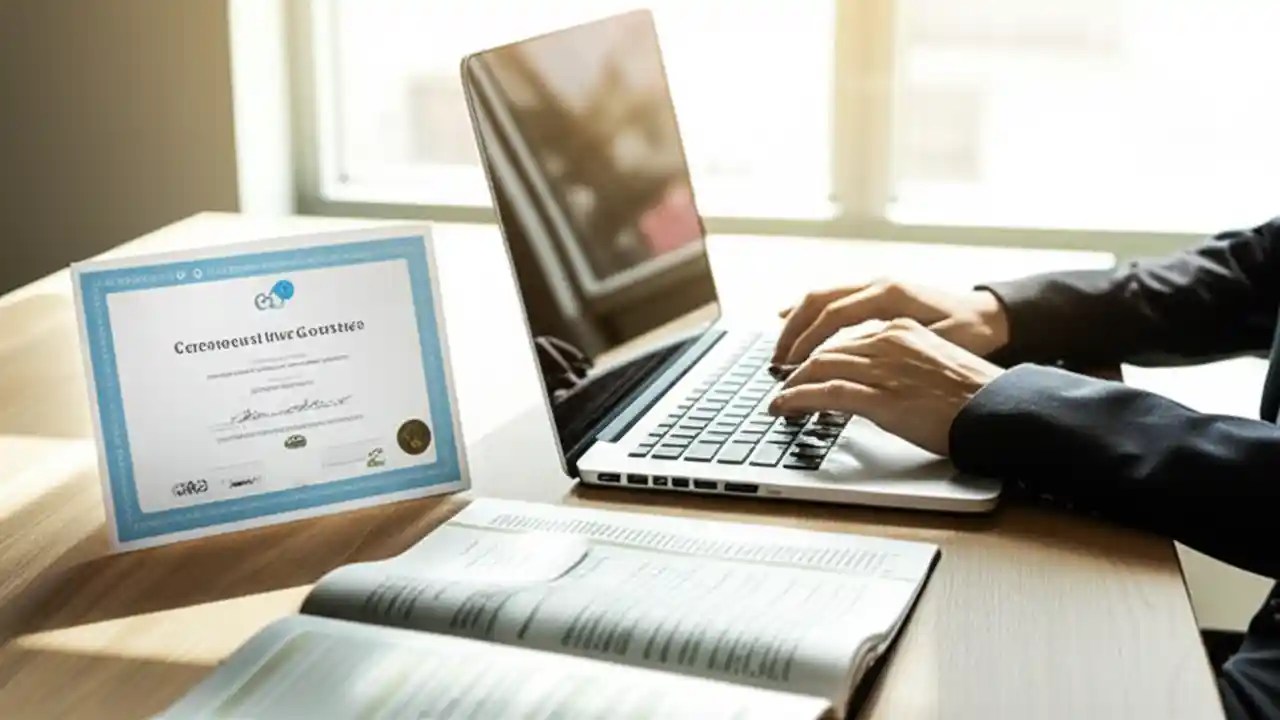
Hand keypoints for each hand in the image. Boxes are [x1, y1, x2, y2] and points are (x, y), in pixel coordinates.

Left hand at [768, 318, 1003, 455]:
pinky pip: (826, 393)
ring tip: (778, 398)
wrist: (1000, 409)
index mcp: (900, 329)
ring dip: (791, 384)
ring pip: (819, 367)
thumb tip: (876, 377)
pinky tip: (784, 407)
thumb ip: (900, 360)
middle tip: (780, 381)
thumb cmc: (974, 394)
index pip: (844, 334)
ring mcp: (883, 369)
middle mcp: (888, 341)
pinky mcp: (882, 398)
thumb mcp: (933, 361)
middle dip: (795, 366)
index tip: (798, 361)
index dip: (814, 349)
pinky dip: (798, 399)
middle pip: (825, 348)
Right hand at [772, 280, 1009, 365]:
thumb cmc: (969, 332)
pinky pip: (830, 297)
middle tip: (777, 363)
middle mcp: (876, 284)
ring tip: (780, 352)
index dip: (808, 342)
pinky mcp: (873, 294)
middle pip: (818, 301)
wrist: (989, 315)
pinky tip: (788, 321)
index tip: (792, 367)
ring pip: (820, 297)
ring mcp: (873, 286)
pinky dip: (807, 312)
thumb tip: (860, 359)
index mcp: (889, 294)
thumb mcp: (940, 343)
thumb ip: (899, 347)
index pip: (833, 315)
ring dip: (795, 322)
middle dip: (792, 332)